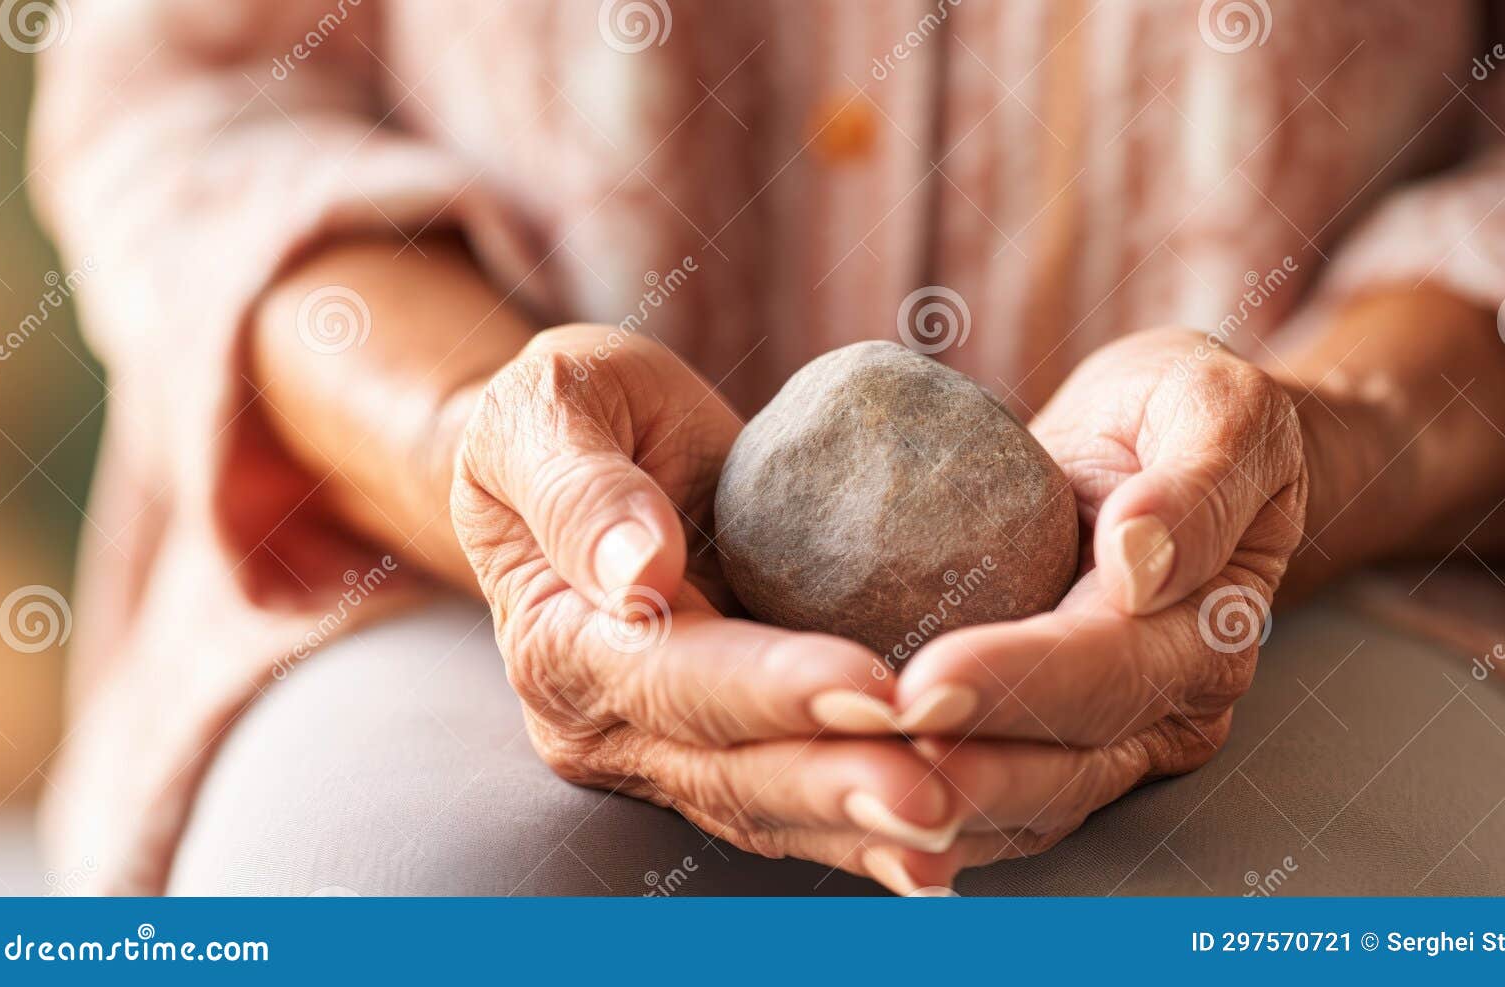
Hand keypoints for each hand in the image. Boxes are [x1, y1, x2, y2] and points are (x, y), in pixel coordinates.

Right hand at [450, 326, 963, 887]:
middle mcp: (606, 722)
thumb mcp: (548, 406)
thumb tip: (637, 575)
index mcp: (560, 640)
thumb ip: (578, 485)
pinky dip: (868, 828)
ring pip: (771, 808)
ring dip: (863, 828)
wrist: (586, 461)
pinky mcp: (727, 753)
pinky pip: (800, 804)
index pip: (672, 675)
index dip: (772, 687)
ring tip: (956, 831)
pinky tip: (953, 839)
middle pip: (729, 768)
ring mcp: (666, 753)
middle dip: (836, 786)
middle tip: (939, 797)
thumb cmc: (570, 416)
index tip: (873, 686)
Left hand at [878, 328, 1307, 889]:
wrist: (1153, 445)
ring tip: (843, 795)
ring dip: (936, 810)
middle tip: (861, 763)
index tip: (924, 685)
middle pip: (1065, 764)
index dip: (1018, 682)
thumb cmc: (1180, 412)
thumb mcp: (1217, 404)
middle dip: (961, 772)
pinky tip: (848, 806)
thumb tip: (1142, 558)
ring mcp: (1107, 739)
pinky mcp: (1045, 742)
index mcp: (1209, 627)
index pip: (1110, 667)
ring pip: (1026, 806)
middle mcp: (1165, 705)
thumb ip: (1199, 480)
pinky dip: (924, 814)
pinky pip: (988, 801)